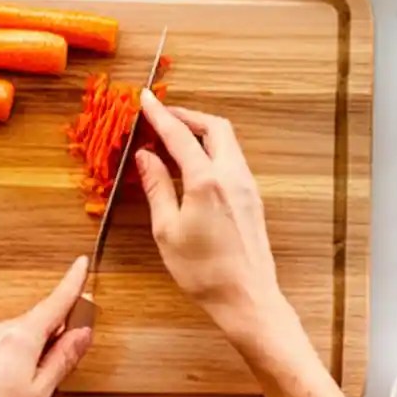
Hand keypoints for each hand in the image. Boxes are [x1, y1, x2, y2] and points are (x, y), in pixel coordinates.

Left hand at [0, 257, 92, 396]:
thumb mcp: (39, 393)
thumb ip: (62, 358)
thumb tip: (81, 334)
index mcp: (20, 337)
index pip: (54, 302)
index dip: (72, 283)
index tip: (80, 265)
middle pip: (34, 324)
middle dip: (50, 339)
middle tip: (57, 368)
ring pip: (12, 339)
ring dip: (24, 355)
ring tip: (19, 394)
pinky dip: (2, 363)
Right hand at [135, 90, 282, 333]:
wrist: (247, 297)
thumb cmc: (203, 271)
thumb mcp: (167, 230)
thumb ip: (157, 187)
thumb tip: (146, 157)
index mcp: (207, 180)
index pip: (179, 134)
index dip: (160, 114)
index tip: (145, 99)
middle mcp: (232, 175)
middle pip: (214, 127)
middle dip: (187, 116)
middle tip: (162, 117)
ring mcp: (247, 186)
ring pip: (227, 142)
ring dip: (201, 133)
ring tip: (174, 139)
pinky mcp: (252, 198)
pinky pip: (231, 160)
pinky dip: (211, 151)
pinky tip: (193, 164)